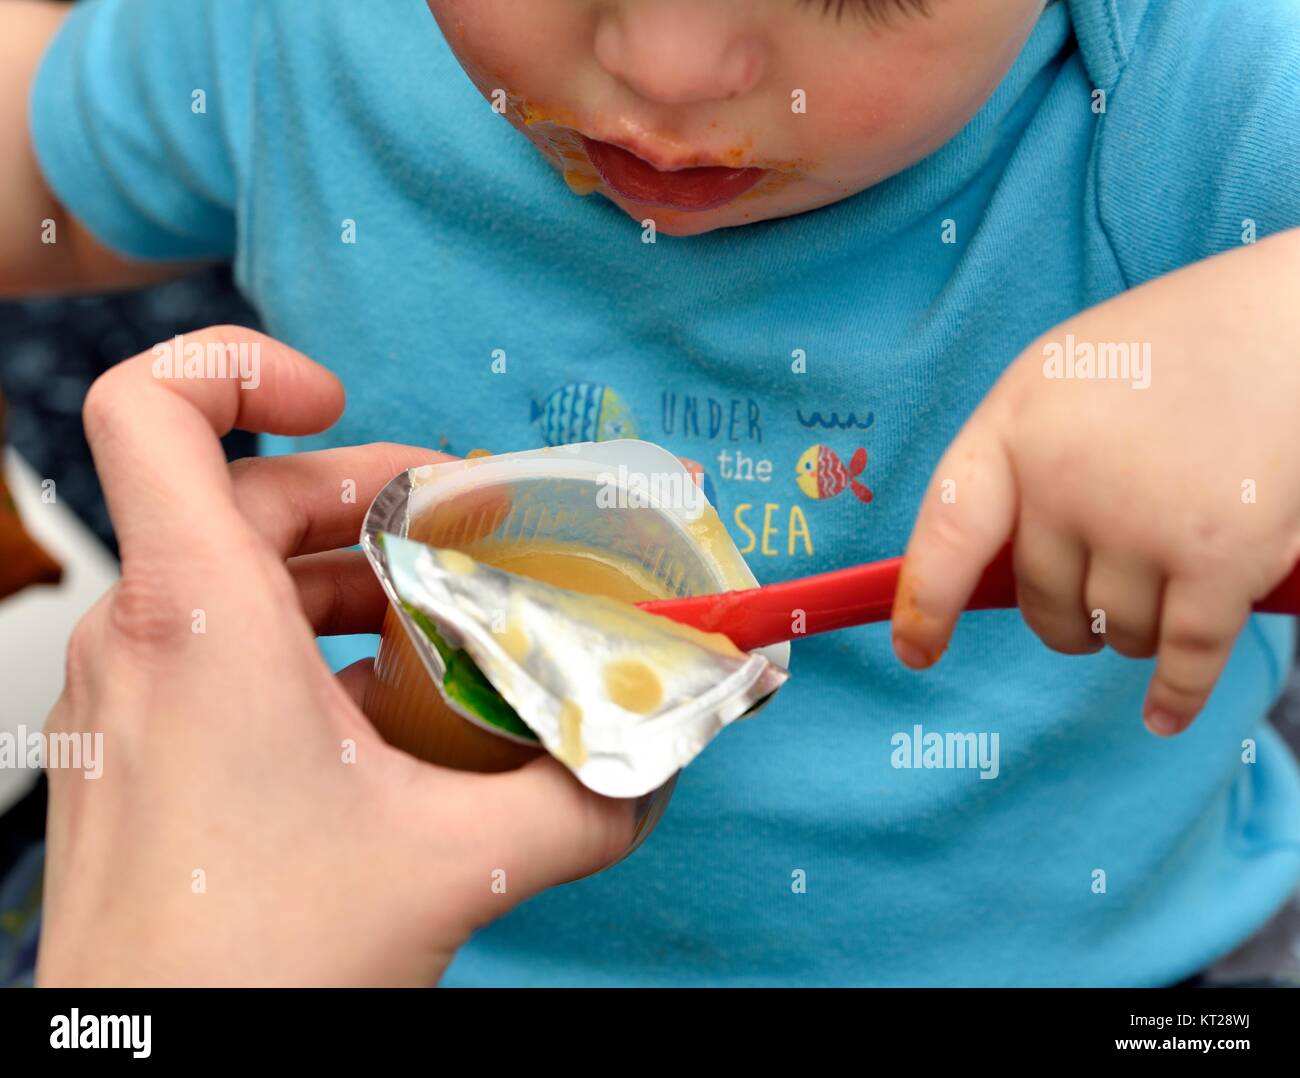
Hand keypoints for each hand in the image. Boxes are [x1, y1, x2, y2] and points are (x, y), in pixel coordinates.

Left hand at [36, 327, 632, 985]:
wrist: (152, 1077)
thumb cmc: (257, 966)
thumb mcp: (455, 864)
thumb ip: (584, 801)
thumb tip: (656, 759)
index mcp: (201, 620)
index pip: (149, 407)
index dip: (239, 365)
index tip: (338, 403)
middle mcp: (146, 637)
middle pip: (244, 488)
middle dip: (368, 493)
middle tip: (463, 530)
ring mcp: (134, 691)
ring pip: (236, 568)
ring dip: (348, 572)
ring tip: (444, 615)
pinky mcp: (143, 742)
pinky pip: (222, 643)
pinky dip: (309, 641)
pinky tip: (389, 707)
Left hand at [892, 230, 1299, 735]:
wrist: (1288, 320)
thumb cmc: (1166, 350)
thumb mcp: (1056, 381)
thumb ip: (1015, 466)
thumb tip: (986, 570)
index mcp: (1014, 430)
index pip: (946, 537)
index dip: (926, 604)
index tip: (918, 650)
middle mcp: (1066, 481)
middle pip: (1042, 602)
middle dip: (1065, 614)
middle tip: (1098, 589)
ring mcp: (1142, 523)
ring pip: (1113, 631)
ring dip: (1133, 626)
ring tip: (1165, 573)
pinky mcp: (1222, 558)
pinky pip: (1184, 656)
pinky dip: (1175, 692)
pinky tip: (1163, 711)